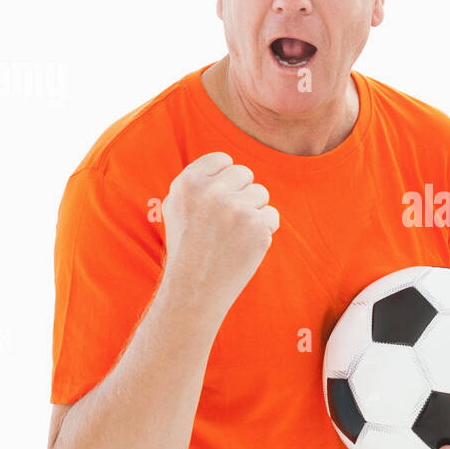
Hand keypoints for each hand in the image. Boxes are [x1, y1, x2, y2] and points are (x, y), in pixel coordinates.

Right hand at [161, 152, 279, 314]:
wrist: (195, 288)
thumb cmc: (188, 247)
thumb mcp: (176, 206)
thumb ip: (197, 181)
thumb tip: (226, 162)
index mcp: (188, 182)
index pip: (223, 160)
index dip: (225, 180)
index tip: (218, 200)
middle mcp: (211, 192)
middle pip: (245, 173)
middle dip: (241, 194)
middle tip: (226, 222)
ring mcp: (236, 209)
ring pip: (261, 193)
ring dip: (254, 212)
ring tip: (234, 235)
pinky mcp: (257, 226)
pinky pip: (272, 216)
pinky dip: (264, 231)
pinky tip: (245, 246)